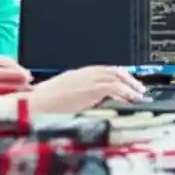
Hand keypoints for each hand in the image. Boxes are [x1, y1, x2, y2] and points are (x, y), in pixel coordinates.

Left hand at [0, 54, 31, 96]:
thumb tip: (2, 103)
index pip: (2, 73)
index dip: (17, 79)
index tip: (29, 84)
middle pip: (3, 63)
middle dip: (18, 71)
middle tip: (30, 80)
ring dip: (11, 67)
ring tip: (22, 76)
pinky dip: (2, 65)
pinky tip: (6, 72)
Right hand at [27, 66, 145, 111]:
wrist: (35, 104)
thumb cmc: (42, 104)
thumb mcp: (62, 96)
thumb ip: (76, 96)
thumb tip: (86, 103)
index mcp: (77, 74)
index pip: (103, 70)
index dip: (117, 76)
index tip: (126, 82)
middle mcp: (84, 73)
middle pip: (112, 70)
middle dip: (127, 78)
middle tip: (138, 87)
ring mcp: (88, 79)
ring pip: (115, 76)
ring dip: (130, 85)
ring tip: (138, 94)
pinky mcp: (91, 89)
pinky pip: (114, 87)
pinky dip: (125, 92)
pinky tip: (131, 99)